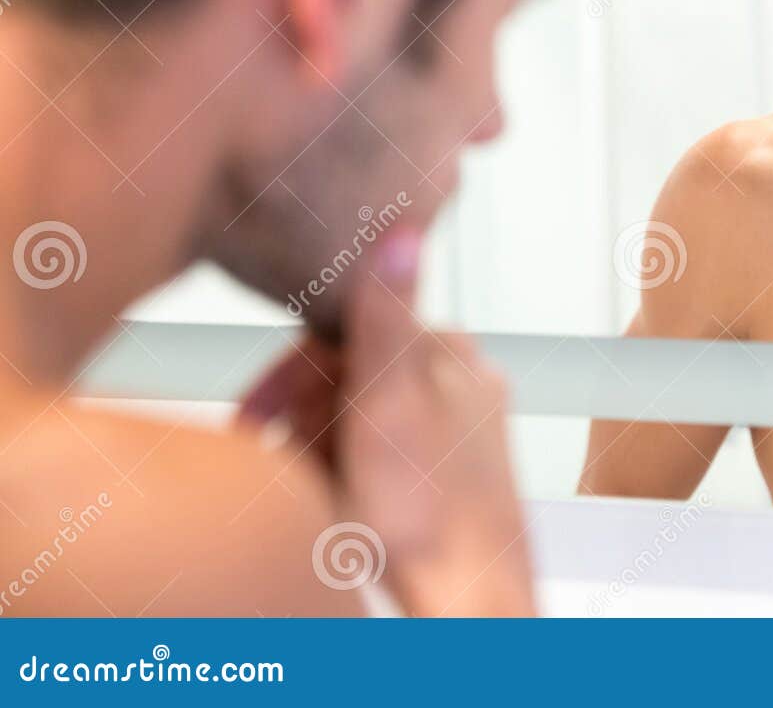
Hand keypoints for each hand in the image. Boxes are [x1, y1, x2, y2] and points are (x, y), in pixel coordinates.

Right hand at [238, 230, 534, 616]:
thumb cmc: (426, 505)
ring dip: (317, 448)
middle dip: (302, 416)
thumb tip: (405, 226)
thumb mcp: (389, 399)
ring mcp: (461, 431)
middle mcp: (463, 383)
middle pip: (355, 378)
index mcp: (448, 352)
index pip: (350, 336)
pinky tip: (332, 503)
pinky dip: (347, 474)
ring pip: (365, 420)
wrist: (469, 596)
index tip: (253, 418)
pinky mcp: (455, 476)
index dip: (291, 377)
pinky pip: (386, 458)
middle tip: (268, 460)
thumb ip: (387, 314)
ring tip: (299, 487)